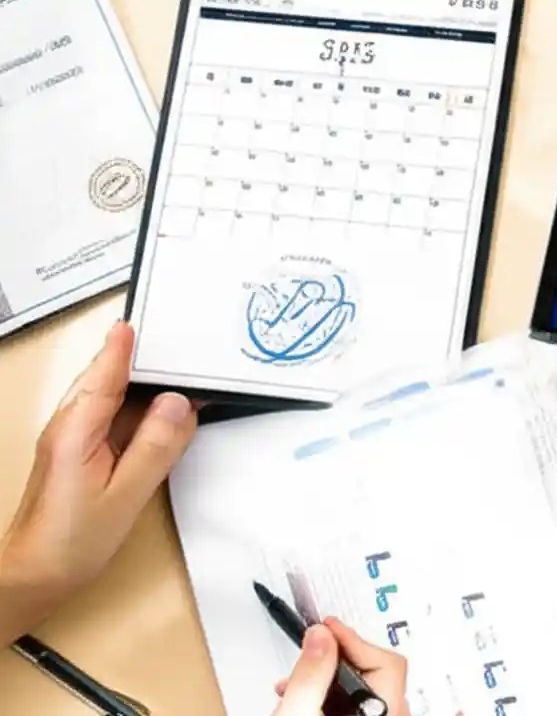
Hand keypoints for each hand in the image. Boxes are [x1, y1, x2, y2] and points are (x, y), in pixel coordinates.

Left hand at [0, 322, 197, 642]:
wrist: (35, 575)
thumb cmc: (71, 541)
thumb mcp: (125, 494)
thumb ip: (155, 446)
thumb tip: (179, 404)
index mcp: (76, 429)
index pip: (105, 375)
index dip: (124, 348)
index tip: (140, 322)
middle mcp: (70, 427)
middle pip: (108, 381)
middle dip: (143, 364)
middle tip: (180, 353)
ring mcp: (73, 440)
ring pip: (112, 400)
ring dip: (144, 390)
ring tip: (180, 382)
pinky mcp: (81, 454)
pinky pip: (113, 421)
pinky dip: (139, 413)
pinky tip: (159, 421)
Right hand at [273, 617, 409, 715]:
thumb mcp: (297, 712)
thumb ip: (310, 673)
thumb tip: (321, 636)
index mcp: (384, 711)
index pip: (387, 661)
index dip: (352, 639)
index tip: (326, 627)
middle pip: (378, 670)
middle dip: (339, 656)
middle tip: (313, 646)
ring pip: (366, 685)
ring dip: (332, 674)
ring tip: (298, 678)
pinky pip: (361, 702)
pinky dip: (334, 693)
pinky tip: (305, 695)